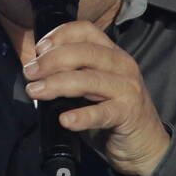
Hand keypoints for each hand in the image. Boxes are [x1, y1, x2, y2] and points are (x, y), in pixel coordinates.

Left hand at [22, 20, 169, 175]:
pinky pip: (102, 113)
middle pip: (84, 52)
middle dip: (51, 60)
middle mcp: (122, 65)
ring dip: (58, 84)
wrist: (144, 145)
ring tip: (36, 91)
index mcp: (112, 53)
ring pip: (89, 79)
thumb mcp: (92, 87)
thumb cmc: (112, 113)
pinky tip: (65, 120)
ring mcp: (127, 88)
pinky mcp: (128, 113)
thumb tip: (35, 72)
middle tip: (30, 73)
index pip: (86, 30)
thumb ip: (71, 74)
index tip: (39, 49)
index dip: (60, 35)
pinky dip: (81, 115)